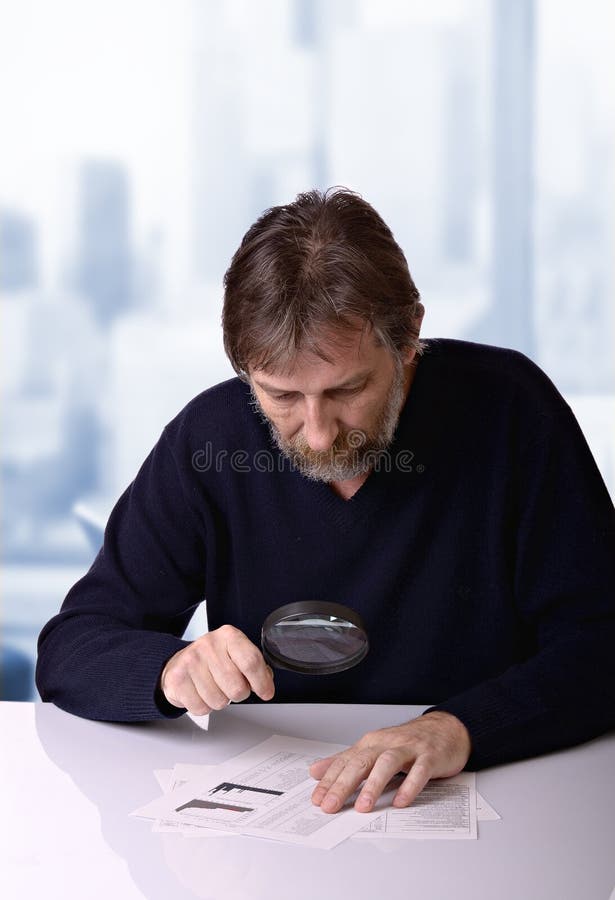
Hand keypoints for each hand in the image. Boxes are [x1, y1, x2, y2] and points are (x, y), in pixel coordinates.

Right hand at [160, 625, 274, 714]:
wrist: (179, 663)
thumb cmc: (213, 660)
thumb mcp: (237, 654)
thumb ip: (255, 666)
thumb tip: (266, 683)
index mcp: (229, 635)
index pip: (251, 661)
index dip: (262, 682)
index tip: (265, 692)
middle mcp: (209, 645)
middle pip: (237, 687)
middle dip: (239, 694)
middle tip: (232, 686)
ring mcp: (191, 661)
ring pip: (219, 701)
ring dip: (220, 701)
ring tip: (213, 687)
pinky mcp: (177, 679)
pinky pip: (201, 708)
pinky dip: (204, 707)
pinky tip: (200, 692)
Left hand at [309, 710, 470, 812]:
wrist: (445, 729)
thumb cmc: (408, 742)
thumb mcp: (374, 749)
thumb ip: (346, 761)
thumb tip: (316, 771)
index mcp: (371, 744)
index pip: (345, 761)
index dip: (329, 780)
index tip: (317, 799)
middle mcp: (387, 744)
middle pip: (361, 762)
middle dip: (344, 784)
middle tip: (331, 805)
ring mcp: (409, 749)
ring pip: (387, 763)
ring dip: (373, 785)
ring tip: (363, 806)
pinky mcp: (430, 757)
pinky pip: (419, 772)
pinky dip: (409, 786)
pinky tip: (400, 801)